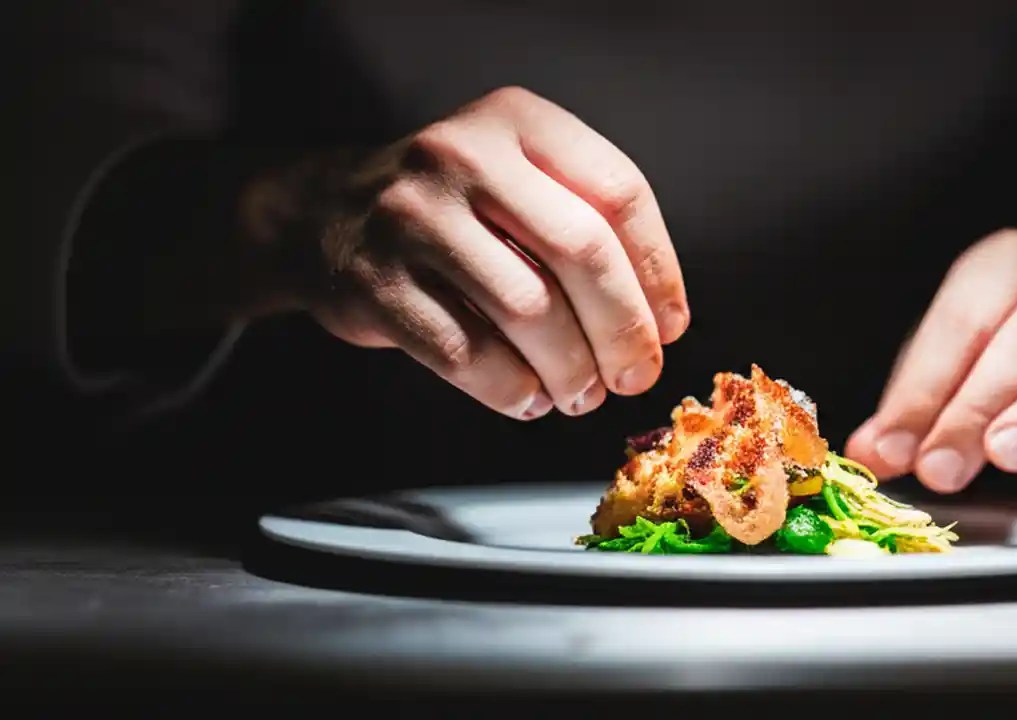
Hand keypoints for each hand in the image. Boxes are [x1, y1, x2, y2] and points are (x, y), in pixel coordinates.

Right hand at [245, 87, 688, 419]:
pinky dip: (511, 389)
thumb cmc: (451, 208)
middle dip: (622, 329)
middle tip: (636, 375)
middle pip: (580, 252)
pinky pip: (466, 353)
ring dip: (570, 370)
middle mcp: (464, 156)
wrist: (321, 214)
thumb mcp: (516, 177)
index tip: (670, 326)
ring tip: (581, 394)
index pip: (618, 193)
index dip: (658, 271)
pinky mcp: (375, 283)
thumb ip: (583, 222)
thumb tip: (657, 320)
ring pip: (527, 310)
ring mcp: (412, 219)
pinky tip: (529, 399)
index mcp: (517, 121)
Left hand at [844, 229, 1016, 498]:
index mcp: (1006, 266)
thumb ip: (905, 412)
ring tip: (1010, 456)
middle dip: (983, 406)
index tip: (895, 445)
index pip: (966, 318)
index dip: (925, 388)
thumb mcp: (933, 373)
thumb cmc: (982, 358)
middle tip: (944, 464)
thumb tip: (872, 452)